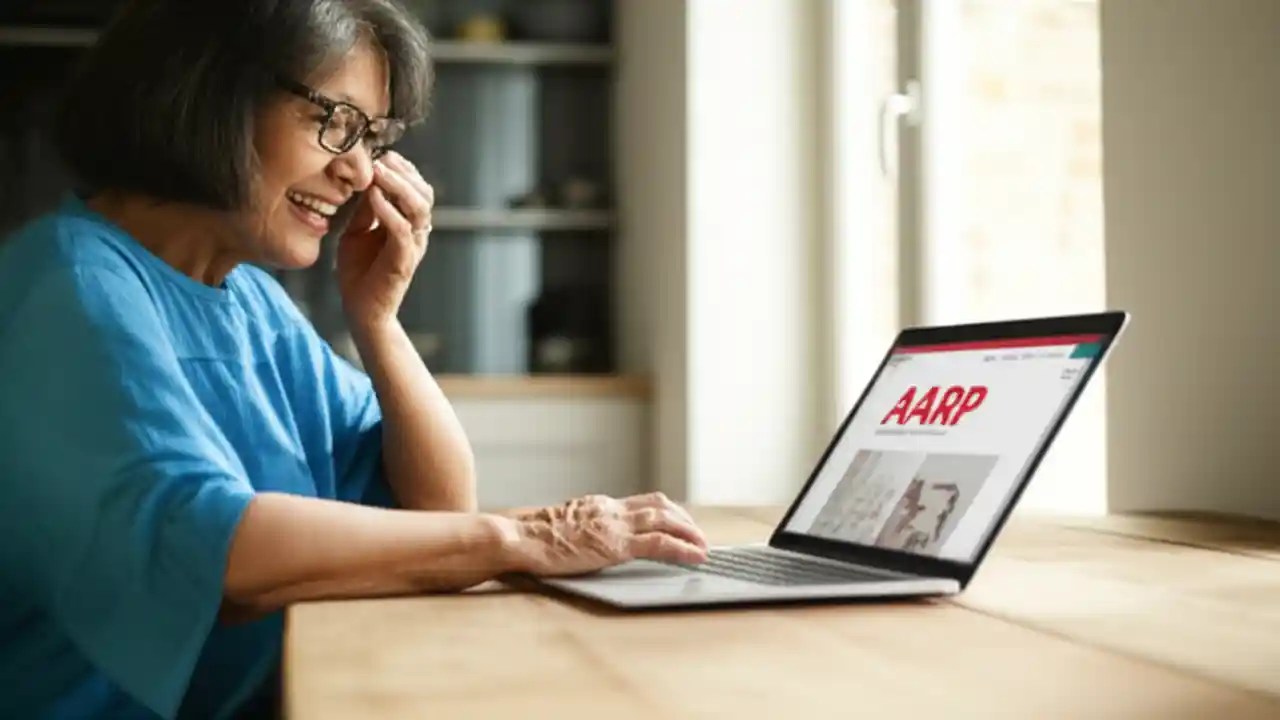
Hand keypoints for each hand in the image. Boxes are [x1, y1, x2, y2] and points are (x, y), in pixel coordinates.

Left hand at [336, 151, 433, 331]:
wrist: (361, 310)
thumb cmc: (359, 272)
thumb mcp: (357, 231)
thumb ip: (365, 210)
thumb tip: (366, 182)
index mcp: (407, 224)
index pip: (416, 189)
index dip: (403, 170)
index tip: (382, 154)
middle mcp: (416, 233)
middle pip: (424, 194)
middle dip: (404, 173)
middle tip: (381, 158)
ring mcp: (412, 247)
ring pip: (418, 208)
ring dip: (399, 186)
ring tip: (379, 171)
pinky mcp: (403, 261)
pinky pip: (402, 230)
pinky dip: (389, 211)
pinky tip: (374, 196)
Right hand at [510, 492, 708, 576]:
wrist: (520, 538)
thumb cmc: (531, 538)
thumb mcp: (562, 526)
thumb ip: (579, 528)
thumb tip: (583, 538)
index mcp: (599, 504)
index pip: (641, 503)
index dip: (665, 512)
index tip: (678, 522)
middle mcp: (611, 509)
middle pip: (659, 505)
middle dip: (683, 519)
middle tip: (697, 535)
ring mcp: (615, 525)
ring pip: (666, 520)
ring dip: (690, 532)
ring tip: (703, 546)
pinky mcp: (616, 545)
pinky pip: (659, 544)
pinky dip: (683, 549)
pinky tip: (696, 557)